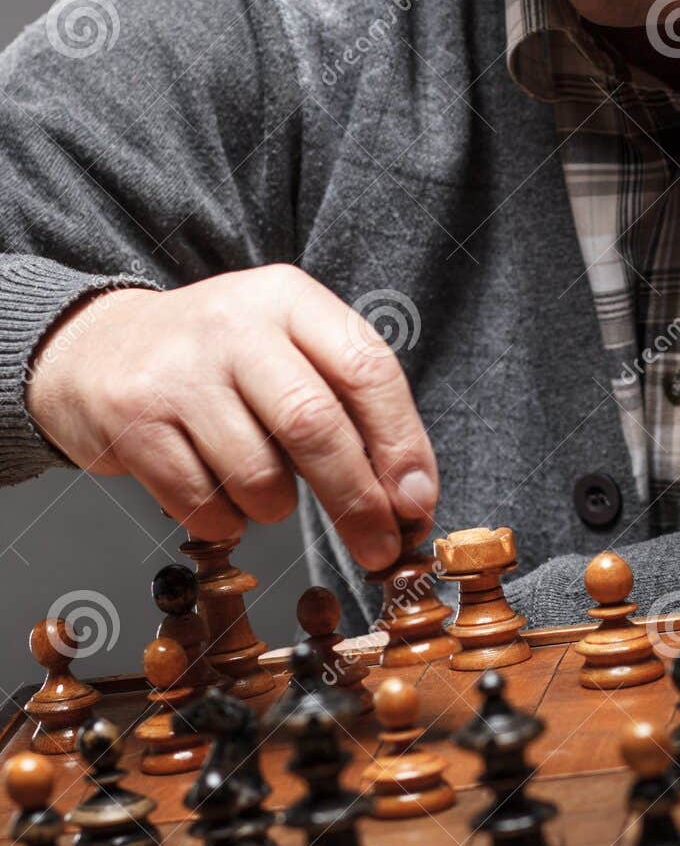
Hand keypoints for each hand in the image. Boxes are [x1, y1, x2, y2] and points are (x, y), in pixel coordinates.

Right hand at [25, 265, 436, 569]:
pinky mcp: (133, 420)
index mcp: (288, 298)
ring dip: (277, 506)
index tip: (418, 500)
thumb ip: (349, 405)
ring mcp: (178, 371)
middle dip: (358, 500)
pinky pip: (204, 502)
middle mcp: (234, 324)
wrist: (95, 349)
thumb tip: (410, 498)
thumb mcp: (286, 348)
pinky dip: (226, 520)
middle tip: (379, 546)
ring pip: (258, 474)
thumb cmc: (217, 361)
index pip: (367, 368)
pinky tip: (218, 495)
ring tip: (263, 488)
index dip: (403, 443)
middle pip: (315, 425)